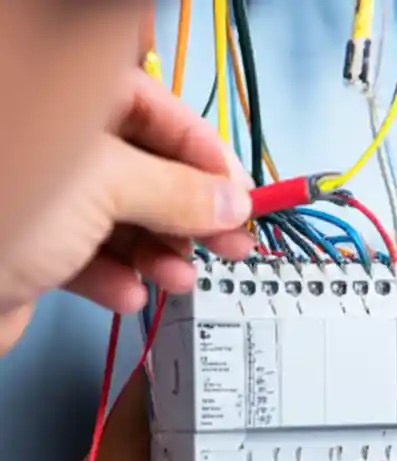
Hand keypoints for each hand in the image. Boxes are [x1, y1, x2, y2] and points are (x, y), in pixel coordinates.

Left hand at [0, 67, 254, 323]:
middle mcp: (49, 140)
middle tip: (230, 241)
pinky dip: (115, 276)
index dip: (206, 154)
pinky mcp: (24, 245)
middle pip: (144, 166)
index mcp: (67, 99)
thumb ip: (178, 191)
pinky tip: (126, 291)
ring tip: (177, 276)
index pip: (157, 109)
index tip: (238, 193)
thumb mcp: (106, 186)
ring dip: (159, 252)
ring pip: (120, 216)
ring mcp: (34, 193)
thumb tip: (225, 200)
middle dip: (190, 211)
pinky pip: (86, 254)